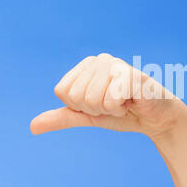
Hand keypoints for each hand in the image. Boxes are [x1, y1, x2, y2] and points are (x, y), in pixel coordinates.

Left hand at [31, 53, 185, 138]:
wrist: (154, 119)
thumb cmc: (121, 112)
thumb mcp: (87, 116)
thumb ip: (62, 118)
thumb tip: (32, 127)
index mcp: (85, 67)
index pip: (63, 93)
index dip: (80, 106)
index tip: (99, 104)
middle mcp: (98, 60)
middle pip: (75, 96)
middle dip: (95, 108)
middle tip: (113, 104)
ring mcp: (115, 64)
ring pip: (90, 99)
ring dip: (108, 108)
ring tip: (123, 102)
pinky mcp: (130, 74)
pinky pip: (109, 100)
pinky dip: (120, 108)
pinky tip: (132, 101)